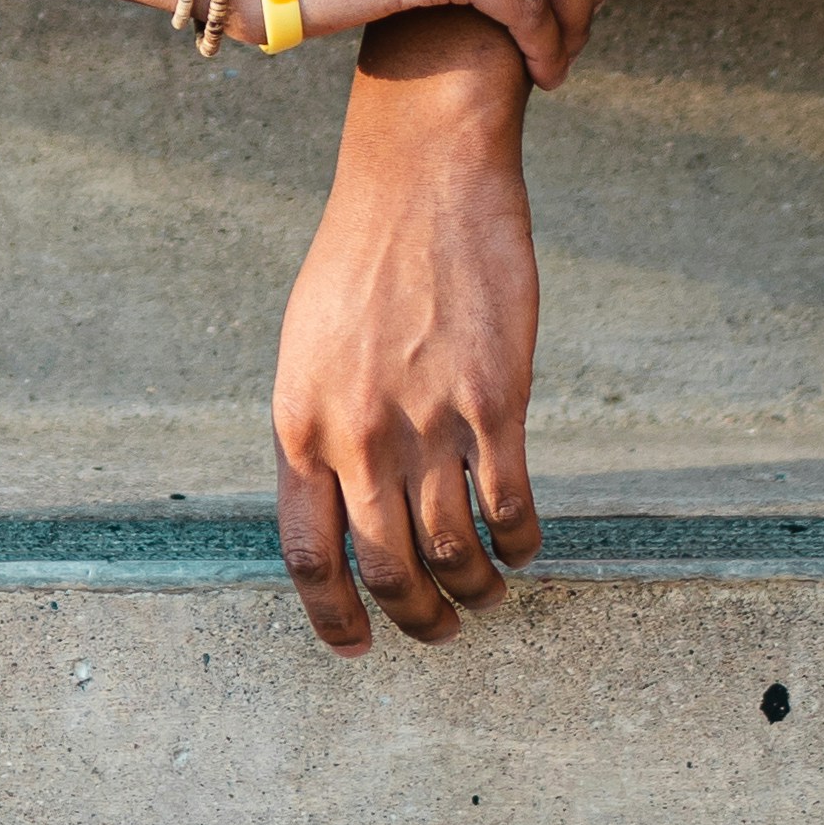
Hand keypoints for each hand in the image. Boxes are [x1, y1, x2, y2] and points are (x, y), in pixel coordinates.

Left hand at [273, 16, 543, 652]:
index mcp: (299, 423)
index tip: (357, 647)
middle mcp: (357, 433)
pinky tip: (524, 545)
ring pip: (452, 550)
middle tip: (438, 631)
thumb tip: (333, 508)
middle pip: (385, 570)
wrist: (422, 177)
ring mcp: (428, 419)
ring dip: (473, 590)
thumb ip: (317, 429)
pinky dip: (520, 541)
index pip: (306, 554)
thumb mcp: (305, 348)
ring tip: (487, 595)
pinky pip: (511, 503)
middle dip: (416, 620)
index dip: (332, 616)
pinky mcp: (495, 398)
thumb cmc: (360, 257)